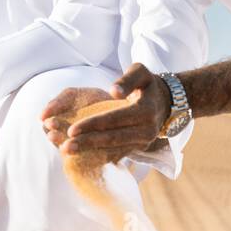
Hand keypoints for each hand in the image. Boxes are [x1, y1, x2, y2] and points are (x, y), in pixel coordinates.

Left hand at [54, 63, 170, 164]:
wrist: (166, 102)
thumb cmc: (147, 84)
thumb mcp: (141, 72)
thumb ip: (127, 79)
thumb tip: (113, 91)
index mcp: (145, 111)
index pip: (114, 119)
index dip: (92, 124)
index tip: (71, 129)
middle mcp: (146, 130)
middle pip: (112, 138)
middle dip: (87, 143)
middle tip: (64, 146)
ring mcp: (142, 142)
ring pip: (113, 150)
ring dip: (89, 152)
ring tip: (67, 152)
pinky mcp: (137, 148)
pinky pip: (116, 155)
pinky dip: (97, 157)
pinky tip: (79, 157)